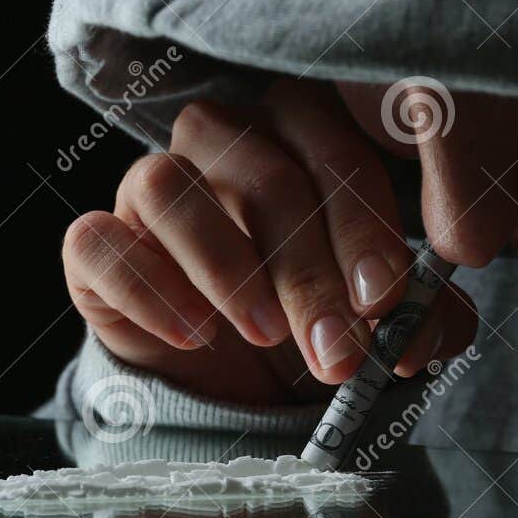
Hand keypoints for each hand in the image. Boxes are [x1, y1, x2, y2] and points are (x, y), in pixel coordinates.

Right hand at [63, 78, 477, 403]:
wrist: (234, 381)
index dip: (361, 223)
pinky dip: (147, 288)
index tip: (385, 299)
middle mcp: (222, 143)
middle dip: (307, 272)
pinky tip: (195, 335)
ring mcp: (150, 187)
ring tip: (263, 334)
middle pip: (261, 175)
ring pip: (167, 185)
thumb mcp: (379, 323)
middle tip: (338, 350)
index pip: (332, 147)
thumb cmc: (317, 321)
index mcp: (302, 135)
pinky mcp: (95, 243)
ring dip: (224, 266)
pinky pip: (98, 241)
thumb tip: (423, 334)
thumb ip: (417, 317)